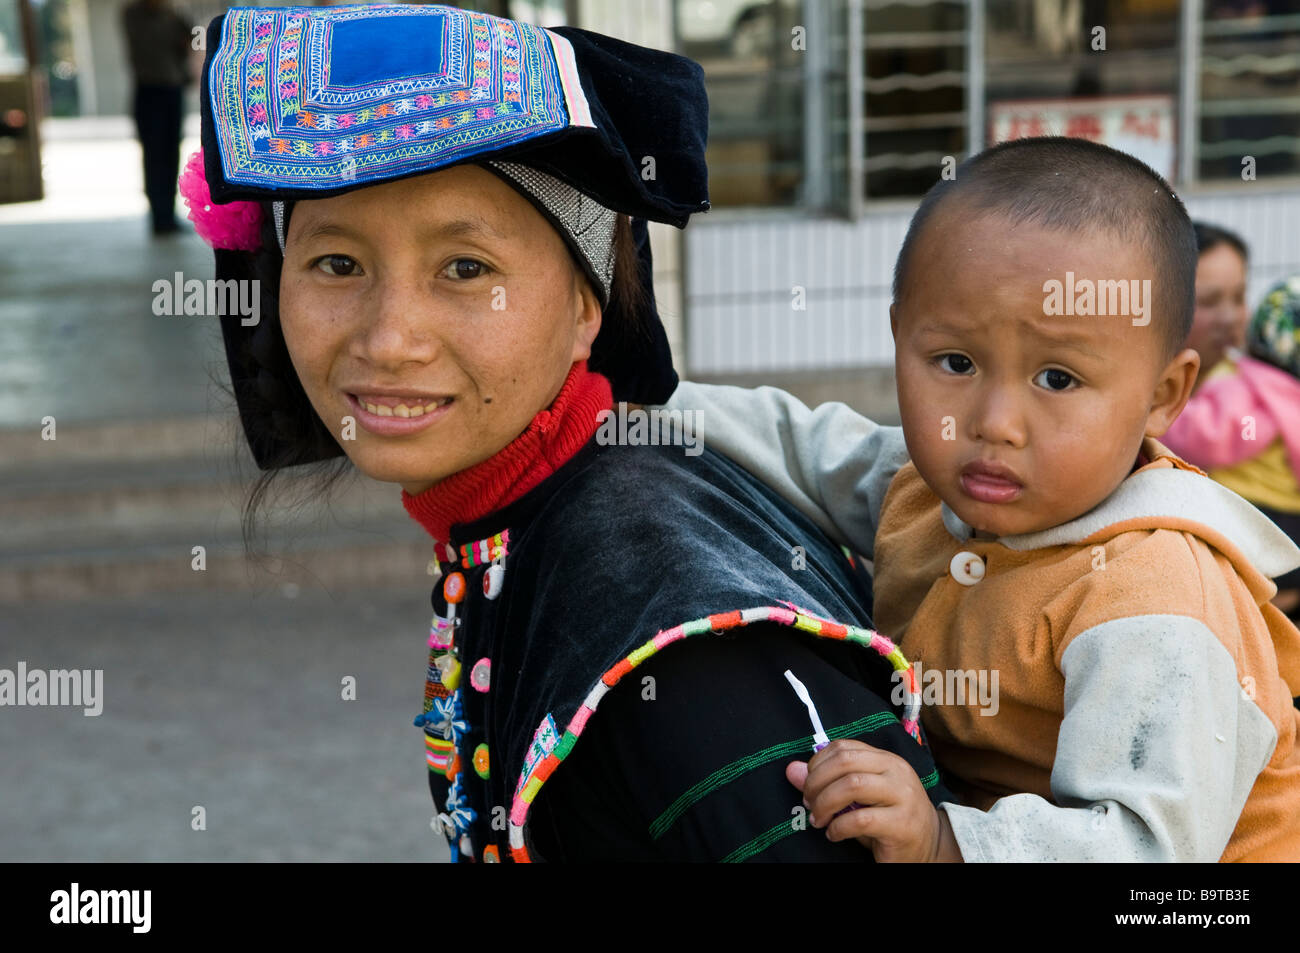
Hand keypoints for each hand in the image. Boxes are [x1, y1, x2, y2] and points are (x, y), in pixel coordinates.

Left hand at [786, 739, 962, 861]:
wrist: (928, 845)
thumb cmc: (887, 818)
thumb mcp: (857, 797)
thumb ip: (826, 781)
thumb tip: (791, 770)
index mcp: (885, 760)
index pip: (844, 748)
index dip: (817, 764)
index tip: (807, 784)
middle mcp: (896, 772)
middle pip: (845, 762)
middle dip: (817, 782)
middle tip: (808, 802)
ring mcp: (902, 797)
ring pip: (852, 785)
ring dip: (825, 803)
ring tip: (818, 818)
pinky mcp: (902, 824)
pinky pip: (861, 819)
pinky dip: (838, 827)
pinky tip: (833, 833)